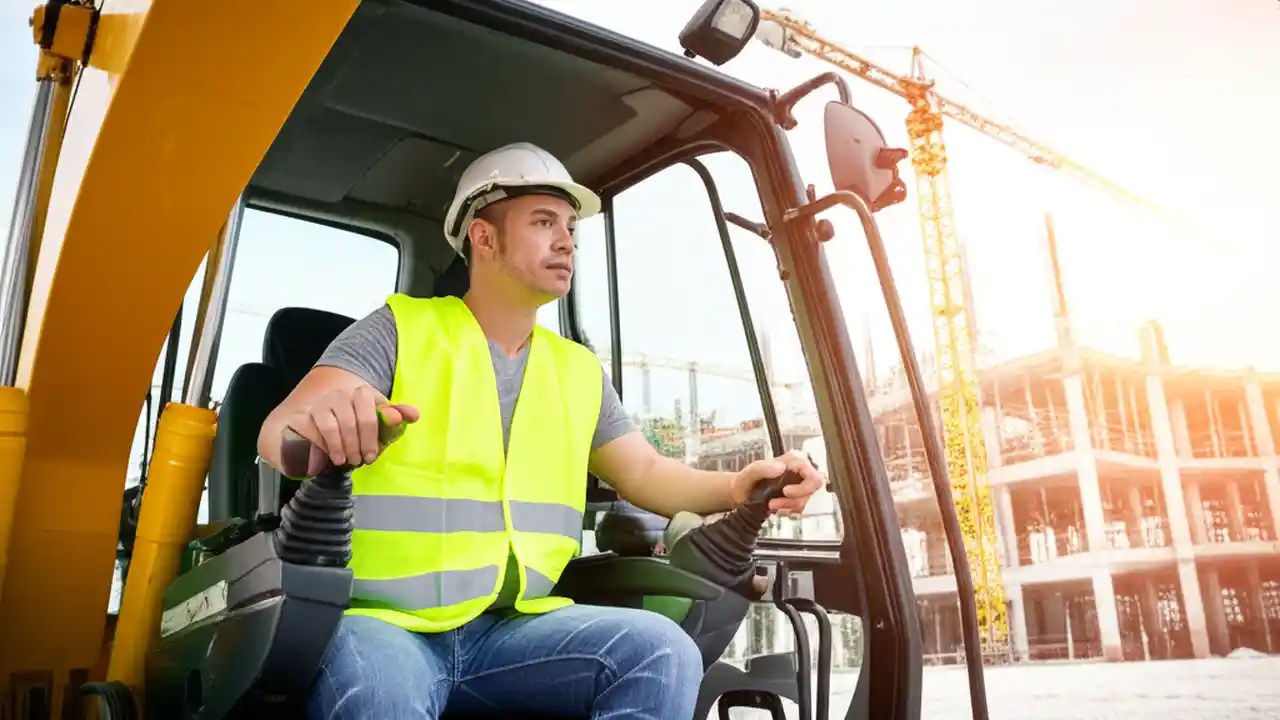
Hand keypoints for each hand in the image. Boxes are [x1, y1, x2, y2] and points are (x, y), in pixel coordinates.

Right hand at [284, 384, 418, 472]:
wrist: (324, 410)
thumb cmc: (359, 418)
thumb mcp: (378, 417)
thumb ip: (396, 415)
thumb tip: (414, 415)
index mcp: (363, 393)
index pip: (370, 416)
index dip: (371, 439)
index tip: (371, 456)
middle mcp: (341, 395)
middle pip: (351, 424)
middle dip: (356, 446)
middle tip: (359, 462)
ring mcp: (322, 403)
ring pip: (331, 427)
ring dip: (339, 448)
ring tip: (345, 461)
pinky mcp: (304, 414)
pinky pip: (313, 431)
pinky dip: (322, 447)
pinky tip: (330, 457)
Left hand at [730, 451, 823, 515]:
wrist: (741, 494)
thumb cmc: (745, 481)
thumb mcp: (749, 473)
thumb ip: (762, 468)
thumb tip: (781, 467)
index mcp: (792, 461)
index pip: (813, 475)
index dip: (804, 487)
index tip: (786, 492)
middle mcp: (799, 471)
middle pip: (812, 490)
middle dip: (794, 500)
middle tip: (775, 503)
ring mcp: (800, 484)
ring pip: (806, 500)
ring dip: (788, 507)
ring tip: (771, 506)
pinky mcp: (797, 496)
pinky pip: (801, 508)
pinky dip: (789, 511)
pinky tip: (777, 509)